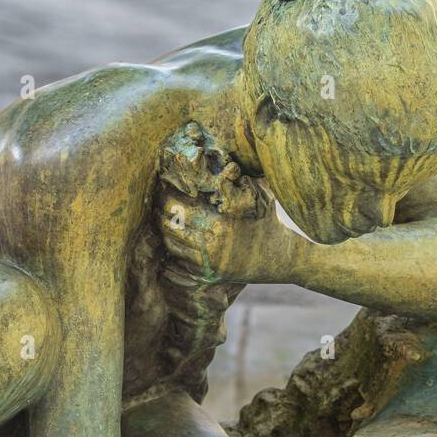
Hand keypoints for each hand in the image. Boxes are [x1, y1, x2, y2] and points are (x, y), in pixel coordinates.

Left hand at [157, 166, 291, 285]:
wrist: (280, 258)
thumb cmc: (269, 221)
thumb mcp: (259, 195)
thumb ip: (239, 180)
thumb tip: (224, 161)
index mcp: (218, 222)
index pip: (179, 207)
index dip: (167, 196)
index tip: (163, 187)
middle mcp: (210, 244)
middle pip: (170, 226)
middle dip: (160, 212)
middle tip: (156, 202)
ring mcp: (208, 262)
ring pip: (171, 244)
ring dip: (163, 230)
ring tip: (162, 217)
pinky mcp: (208, 275)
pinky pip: (180, 261)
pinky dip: (172, 248)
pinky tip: (173, 237)